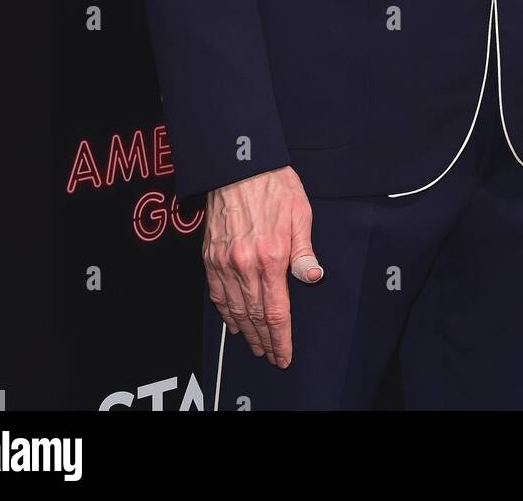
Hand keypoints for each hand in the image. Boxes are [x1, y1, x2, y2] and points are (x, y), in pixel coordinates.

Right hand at [202, 166, 322, 368]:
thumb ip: (304, 251)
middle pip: (255, 316)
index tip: (283, 356)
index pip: (276, 312)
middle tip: (270, 356)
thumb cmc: (273, 186)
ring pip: (234, 309)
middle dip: (264, 341)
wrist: (238, 166)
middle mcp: (244, 265)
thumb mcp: (300, 214)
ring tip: (254, 345)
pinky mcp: (210, 256)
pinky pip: (216, 293)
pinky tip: (232, 322)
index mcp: (271, 257)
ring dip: (245, 331)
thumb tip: (312, 277)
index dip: (281, 339)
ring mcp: (224, 262)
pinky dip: (225, 312)